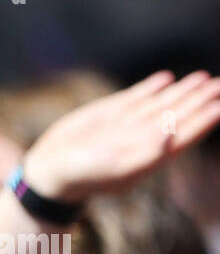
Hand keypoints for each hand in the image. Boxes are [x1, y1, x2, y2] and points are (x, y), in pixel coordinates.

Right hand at [23, 70, 219, 203]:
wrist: (50, 170)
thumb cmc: (81, 175)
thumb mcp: (113, 168)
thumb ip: (144, 153)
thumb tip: (172, 135)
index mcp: (149, 156)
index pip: (183, 135)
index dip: (203, 120)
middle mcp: (142, 139)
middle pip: (178, 116)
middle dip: (200, 101)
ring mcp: (126, 125)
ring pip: (160, 105)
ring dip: (182, 91)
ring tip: (203, 78)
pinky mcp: (108, 113)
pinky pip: (135, 98)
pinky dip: (151, 88)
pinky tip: (166, 78)